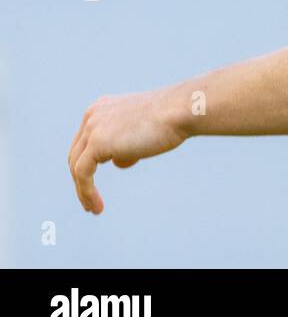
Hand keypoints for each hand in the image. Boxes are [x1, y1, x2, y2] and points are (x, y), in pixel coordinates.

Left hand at [68, 90, 188, 213]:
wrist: (181, 110)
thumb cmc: (171, 119)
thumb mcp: (142, 128)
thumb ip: (126, 142)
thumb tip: (117, 160)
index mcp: (102, 107)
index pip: (85, 141)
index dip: (88, 163)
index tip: (92, 183)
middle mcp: (92, 115)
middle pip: (76, 154)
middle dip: (81, 180)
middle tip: (89, 200)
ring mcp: (93, 128)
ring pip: (77, 167)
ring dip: (83, 191)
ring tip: (93, 208)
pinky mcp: (97, 143)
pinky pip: (83, 174)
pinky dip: (87, 192)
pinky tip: (97, 207)